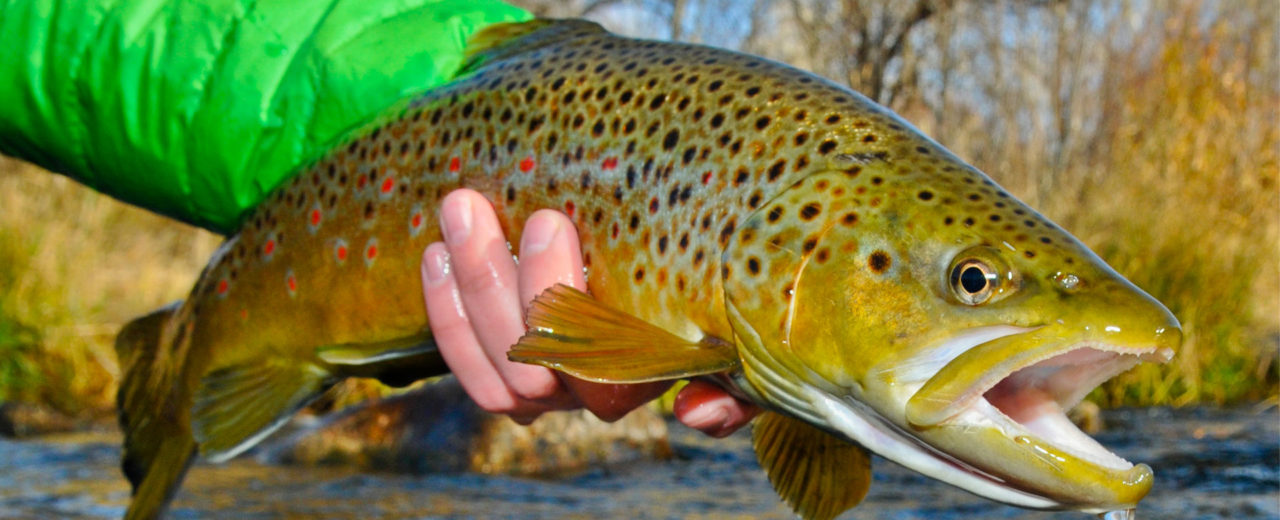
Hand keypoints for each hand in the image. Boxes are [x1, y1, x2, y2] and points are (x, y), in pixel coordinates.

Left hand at [420, 189, 756, 435]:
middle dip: (492, 281)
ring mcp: (545, 390)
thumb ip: (736, 383)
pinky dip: (447, 313)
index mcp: (645, 374)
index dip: (558, 297)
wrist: (700, 296)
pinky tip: (435, 257)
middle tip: (474, 206)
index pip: (595, 366)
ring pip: (493, 372)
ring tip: (455, 212)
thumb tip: (696, 413)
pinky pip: (467, 365)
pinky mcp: (510, 373)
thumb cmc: (717, 303)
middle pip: (528, 368)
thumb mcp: (739, 337)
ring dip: (464, 289)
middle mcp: (589, 395)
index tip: (551, 221)